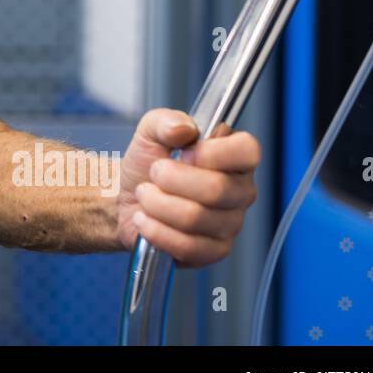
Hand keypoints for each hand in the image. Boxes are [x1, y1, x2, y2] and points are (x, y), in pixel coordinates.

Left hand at [116, 108, 259, 266]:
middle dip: (171, 179)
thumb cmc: (146, 165)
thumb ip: (165, 121)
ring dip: (156, 204)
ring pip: (196, 218)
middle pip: (218, 189)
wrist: (125, 199)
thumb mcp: (149, 133)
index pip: (248, 151)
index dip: (213, 152)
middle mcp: (240, 191)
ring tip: (145, 195)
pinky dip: (156, 231)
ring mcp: (230, 223)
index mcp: (234, 157)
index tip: (184, 152)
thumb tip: (184, 128)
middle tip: (154, 173)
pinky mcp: (213, 251)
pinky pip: (188, 246)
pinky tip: (145, 220)